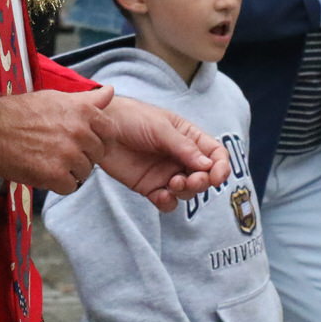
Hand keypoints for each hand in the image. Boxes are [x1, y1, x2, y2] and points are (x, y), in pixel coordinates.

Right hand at [0, 87, 113, 193]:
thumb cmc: (20, 111)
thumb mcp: (55, 97)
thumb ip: (86, 98)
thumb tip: (111, 91)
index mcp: (82, 111)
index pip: (109, 131)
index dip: (97, 138)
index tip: (83, 140)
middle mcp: (80, 132)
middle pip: (97, 154)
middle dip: (83, 155)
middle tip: (59, 150)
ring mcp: (68, 154)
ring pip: (84, 172)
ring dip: (70, 170)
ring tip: (49, 159)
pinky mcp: (55, 175)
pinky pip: (69, 187)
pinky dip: (57, 183)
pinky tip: (43, 171)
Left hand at [92, 97, 229, 211]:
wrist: (99, 127)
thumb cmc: (131, 118)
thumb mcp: (160, 127)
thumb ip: (183, 146)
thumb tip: (208, 165)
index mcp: (189, 137)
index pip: (215, 154)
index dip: (221, 166)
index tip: (217, 176)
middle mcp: (181, 157)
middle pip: (205, 176)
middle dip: (203, 181)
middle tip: (192, 180)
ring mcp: (166, 173)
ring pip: (188, 191)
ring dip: (186, 191)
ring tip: (173, 183)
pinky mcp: (150, 187)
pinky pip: (167, 202)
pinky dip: (169, 203)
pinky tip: (161, 196)